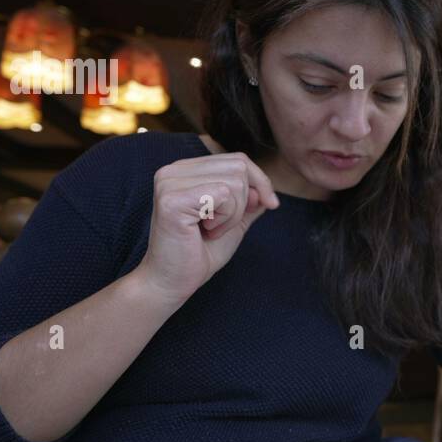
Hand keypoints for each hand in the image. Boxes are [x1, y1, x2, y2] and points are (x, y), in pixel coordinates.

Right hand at [134, 152, 279, 306]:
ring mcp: (169, 182)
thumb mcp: (233, 222)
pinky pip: (222, 194)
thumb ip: (249, 202)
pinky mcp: (172, 199)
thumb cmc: (200, 253)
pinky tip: (205, 231)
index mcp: (185, 171)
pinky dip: (224, 218)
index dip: (260, 181)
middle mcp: (173, 170)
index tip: (271, 204)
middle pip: (239, 166)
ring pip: (234, 181)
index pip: (237, 159)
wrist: (173, 282)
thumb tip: (262, 189)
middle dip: (243, 202)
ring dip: (233, 214)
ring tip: (210, 229)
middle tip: (220, 227)